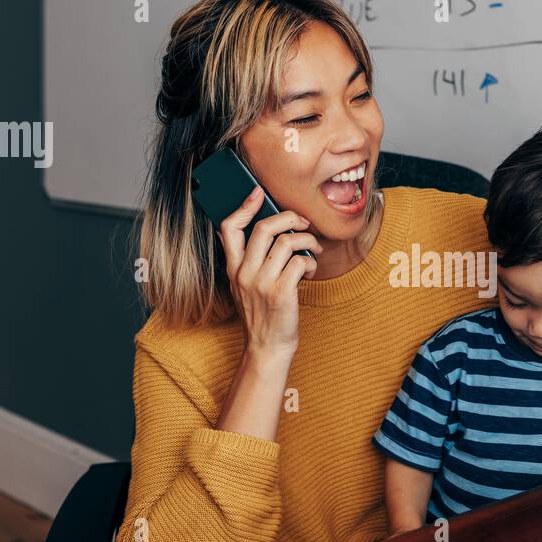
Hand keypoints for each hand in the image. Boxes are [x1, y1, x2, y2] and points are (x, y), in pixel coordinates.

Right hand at [218, 187, 322, 357]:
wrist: (267, 348)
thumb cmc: (262, 315)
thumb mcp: (245, 287)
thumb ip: (250, 261)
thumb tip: (267, 231)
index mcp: (234, 269)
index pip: (229, 228)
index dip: (244, 207)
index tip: (258, 193)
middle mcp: (244, 273)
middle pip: (264, 228)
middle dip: (289, 218)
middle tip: (303, 223)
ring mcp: (262, 283)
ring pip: (287, 243)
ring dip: (307, 242)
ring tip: (313, 251)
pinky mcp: (281, 293)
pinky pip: (300, 261)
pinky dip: (310, 262)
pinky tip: (309, 272)